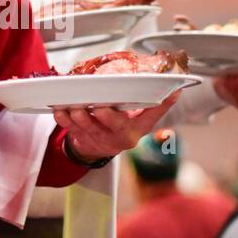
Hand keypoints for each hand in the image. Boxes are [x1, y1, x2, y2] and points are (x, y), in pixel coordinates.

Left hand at [54, 91, 179, 163]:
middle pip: (114, 125)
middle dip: (106, 115)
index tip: (166, 93)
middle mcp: (120, 135)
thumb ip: (154, 105)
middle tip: (99, 106)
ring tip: (74, 104)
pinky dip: (64, 118)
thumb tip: (176, 89)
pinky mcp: (81, 138)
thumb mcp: (139, 120)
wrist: (99, 148)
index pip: (151, 116)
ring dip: (79, 115)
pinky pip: (70, 128)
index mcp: (137, 128)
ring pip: (88, 127)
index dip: (159, 106)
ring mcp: (99, 138)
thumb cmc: (120, 127)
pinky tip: (60, 109)